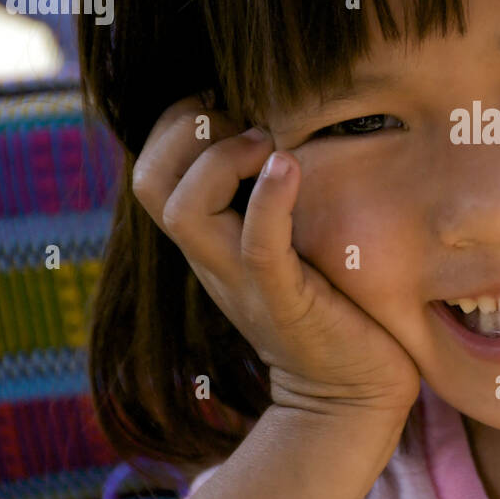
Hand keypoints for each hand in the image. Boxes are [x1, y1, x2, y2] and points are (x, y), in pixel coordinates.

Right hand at [130, 95, 421, 416]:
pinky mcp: (285, 301)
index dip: (177, 121)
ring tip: (269, 144)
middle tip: (246, 120)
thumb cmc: (332, 306)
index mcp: (208, 238)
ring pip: (184, 210)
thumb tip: (282, 128)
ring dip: (222, 159)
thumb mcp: (290, 241)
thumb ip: (271, 197)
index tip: (232, 103)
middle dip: (187, 129)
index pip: (150, 168)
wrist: (351, 395)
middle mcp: (212, 256)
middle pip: (148, 182)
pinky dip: (268, 198)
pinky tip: (289, 166)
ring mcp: (242, 281)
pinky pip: (258, 245)